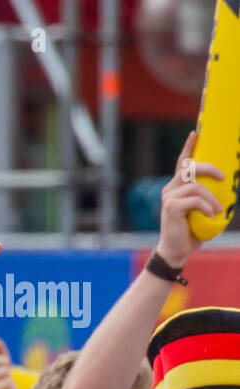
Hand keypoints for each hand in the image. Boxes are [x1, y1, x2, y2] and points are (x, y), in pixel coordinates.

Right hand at [156, 131, 225, 269]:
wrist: (176, 250)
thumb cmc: (191, 230)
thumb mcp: (200, 209)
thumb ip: (205, 195)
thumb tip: (226, 183)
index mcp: (176, 188)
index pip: (182, 163)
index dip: (188, 147)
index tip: (196, 133)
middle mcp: (170, 189)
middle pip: (191, 168)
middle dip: (209, 168)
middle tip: (223, 177)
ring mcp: (168, 198)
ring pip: (196, 186)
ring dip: (211, 198)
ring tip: (217, 211)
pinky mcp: (171, 207)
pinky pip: (195, 200)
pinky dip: (207, 208)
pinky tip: (210, 216)